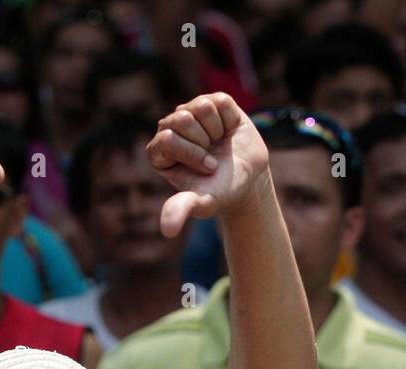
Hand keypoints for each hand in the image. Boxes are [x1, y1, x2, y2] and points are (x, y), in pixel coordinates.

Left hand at [146, 92, 270, 237]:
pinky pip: (221, 102)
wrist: (246, 180)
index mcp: (159, 151)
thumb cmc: (219, 192)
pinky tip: (228, 132)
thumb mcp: (202, 203)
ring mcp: (190, 112)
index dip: (193, 154)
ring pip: (202, 107)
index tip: (207, 169)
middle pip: (182, 119)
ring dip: (217, 130)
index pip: (168, 138)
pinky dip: (230, 119)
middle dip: (205, 141)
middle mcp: (170, 128)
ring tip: (219, 144)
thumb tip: (168, 231)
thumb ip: (182, 210)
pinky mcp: (211, 102)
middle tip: (212, 157)